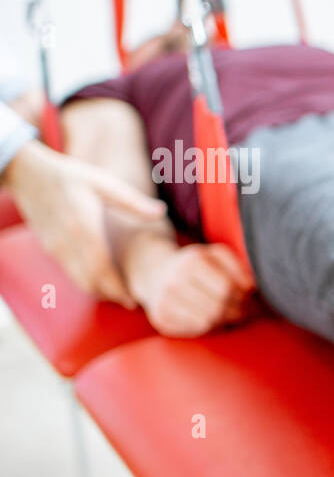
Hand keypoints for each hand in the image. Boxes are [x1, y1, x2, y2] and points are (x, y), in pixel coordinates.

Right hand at [5, 141, 167, 306]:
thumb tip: (161, 211)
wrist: (28, 174)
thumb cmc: (70, 176)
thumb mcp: (103, 183)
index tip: (133, 301)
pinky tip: (101, 280)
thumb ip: (132, 202)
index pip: (101, 269)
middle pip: (90, 281)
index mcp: (83, 228)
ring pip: (78, 280)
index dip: (117, 289)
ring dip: (99, 291)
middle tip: (131, 302)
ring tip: (119, 294)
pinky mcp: (50, 248)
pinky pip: (70, 273)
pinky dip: (87, 282)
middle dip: (111, 295)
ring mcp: (56, 247)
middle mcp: (67, 243)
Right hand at [128, 241, 255, 337]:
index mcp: (192, 261)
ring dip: (226, 321)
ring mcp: (165, 302)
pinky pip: (195, 330)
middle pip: (218, 307)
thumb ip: (238, 267)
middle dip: (237, 311)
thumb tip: (251, 287)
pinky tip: (214, 319)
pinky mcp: (161, 319)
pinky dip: (211, 327)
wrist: (156, 273)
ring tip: (230, 314)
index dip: (243, 296)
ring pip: (208, 322)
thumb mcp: (217, 255)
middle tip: (243, 309)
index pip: (227, 288)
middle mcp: (174, 281)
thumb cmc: (196, 265)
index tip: (247, 297)